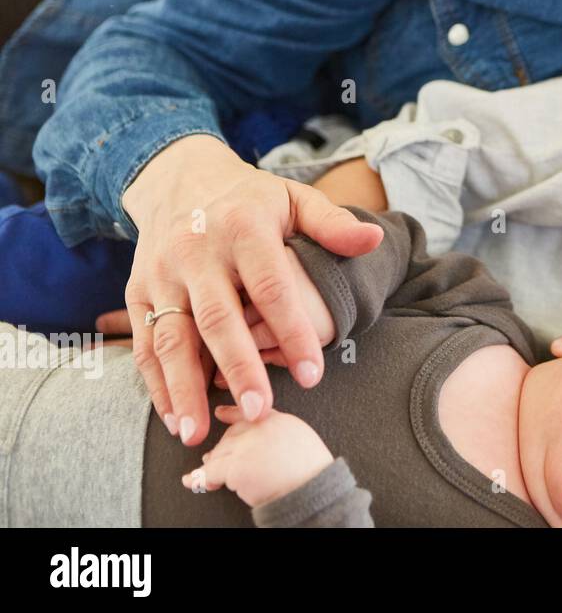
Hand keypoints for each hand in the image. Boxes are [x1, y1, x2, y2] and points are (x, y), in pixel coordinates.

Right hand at [121, 134, 382, 445]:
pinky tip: (175, 417)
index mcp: (243, 227)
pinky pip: (144, 342)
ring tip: (198, 434)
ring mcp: (162, 274)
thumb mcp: (294, 198)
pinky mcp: (137, 291)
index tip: (312, 374)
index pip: (272, 287)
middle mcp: (197, 252)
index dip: (293, 331)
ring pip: (171, 337)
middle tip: (259, 412)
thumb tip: (375, 239)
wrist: (180, 178)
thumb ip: (332, 224)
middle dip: (238, 369)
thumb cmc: (251, 198)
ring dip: (184, 388)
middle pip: (217, 318)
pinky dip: (157, 383)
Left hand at [181, 407, 333, 507]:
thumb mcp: (301, 441)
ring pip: (219, 454)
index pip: (249, 412)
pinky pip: (210, 473)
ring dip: (212, 466)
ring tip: (204, 475)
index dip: (232, 413)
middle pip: (230, 436)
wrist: (312, 490)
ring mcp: (247, 446)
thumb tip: (264, 442)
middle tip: (211, 458)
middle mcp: (260, 428)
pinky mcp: (236, 467)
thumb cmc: (311, 473)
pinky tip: (192, 481)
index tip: (220, 413)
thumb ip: (280, 435)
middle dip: (220, 449)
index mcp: (278, 420)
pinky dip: (199, 479)